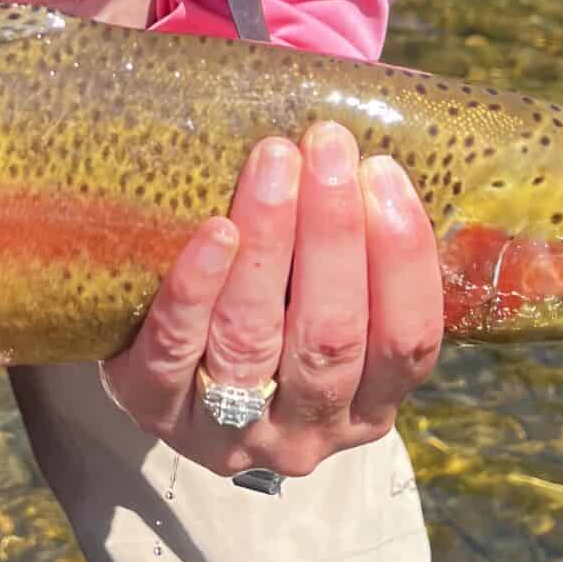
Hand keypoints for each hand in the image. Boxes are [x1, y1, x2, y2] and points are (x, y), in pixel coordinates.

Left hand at [99, 124, 439, 478]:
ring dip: (270, 242)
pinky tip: (213, 231)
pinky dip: (195, 289)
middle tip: (326, 146)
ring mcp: (230, 431)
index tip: (384, 173)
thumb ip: (359, 236)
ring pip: (255, 338)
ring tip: (272, 163)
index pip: (408, 343)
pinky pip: (173, 352)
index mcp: (371, 405)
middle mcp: (309, 432)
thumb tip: (373, 128)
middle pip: (330, 337)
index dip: (403, 259)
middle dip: (332, 233)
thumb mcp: (327, 295)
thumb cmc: (275, 302)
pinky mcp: (154, 411)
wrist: (170, 367)